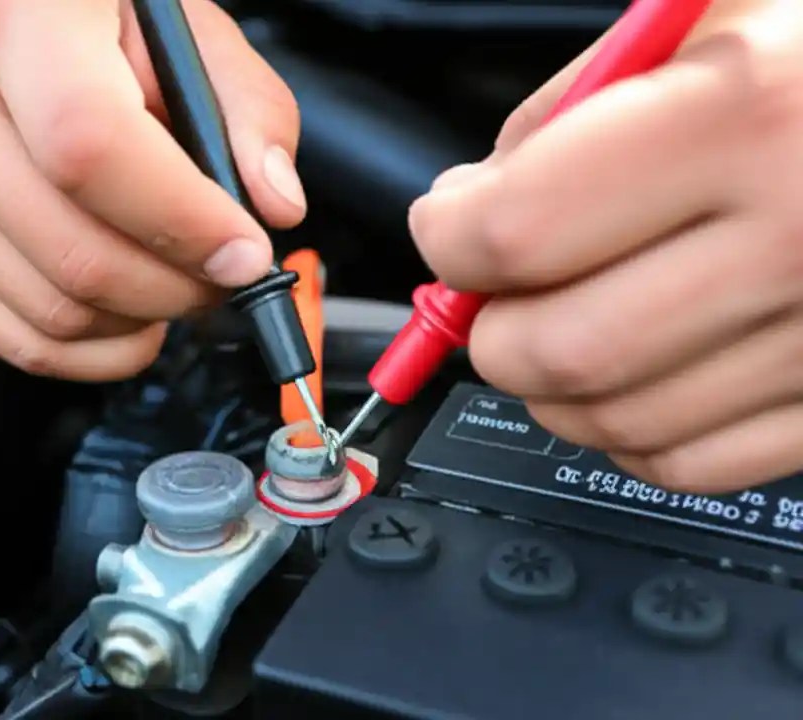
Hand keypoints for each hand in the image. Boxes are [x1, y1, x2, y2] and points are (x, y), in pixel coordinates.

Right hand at [0, 0, 304, 380]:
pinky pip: (18, 341)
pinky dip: (96, 354)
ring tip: (178, 283)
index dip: (180, 219)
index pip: (89, 147)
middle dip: (178, 288)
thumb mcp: (187, 30)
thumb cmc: (94, 20)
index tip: (244, 251)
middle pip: (74, 252)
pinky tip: (132, 320)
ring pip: (53, 311)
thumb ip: (249, 111)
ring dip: (142, 322)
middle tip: (225, 274)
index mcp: (19, 20)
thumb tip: (272, 207)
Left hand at [410, 0, 802, 493]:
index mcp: (749, 112)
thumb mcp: (708, 12)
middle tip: (493, 291)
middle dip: (489, 327)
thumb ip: (573, 109)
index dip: (451, 238)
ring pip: (612, 421)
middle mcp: (801, 235)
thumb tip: (470, 209)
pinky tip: (636, 370)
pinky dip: (626, 430)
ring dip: (548, 385)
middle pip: (555, 348)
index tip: (450, 225)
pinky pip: (688, 462)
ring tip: (561, 321)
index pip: (518, 230)